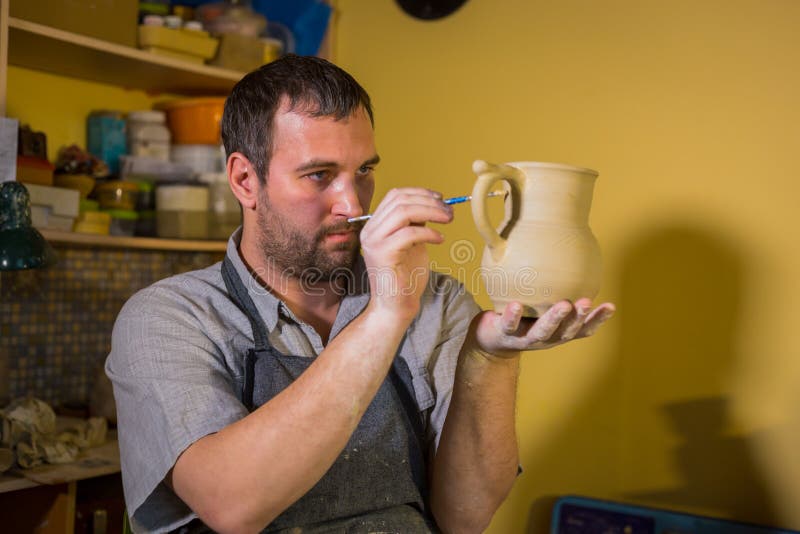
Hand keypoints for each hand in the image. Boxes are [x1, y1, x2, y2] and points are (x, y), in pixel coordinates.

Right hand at [359, 188, 452, 320]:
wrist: (396, 306)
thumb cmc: (406, 277)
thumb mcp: (413, 242)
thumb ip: (416, 223)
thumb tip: (432, 203)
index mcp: (375, 225)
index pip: (395, 195)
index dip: (420, 193)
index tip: (441, 199)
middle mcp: (370, 231)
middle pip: (399, 200)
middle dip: (429, 201)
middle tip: (449, 211)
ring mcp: (374, 242)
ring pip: (403, 212)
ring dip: (431, 212)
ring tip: (448, 220)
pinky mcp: (382, 254)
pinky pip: (409, 233)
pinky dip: (429, 233)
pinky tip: (440, 239)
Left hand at [469, 298, 615, 357]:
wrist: (491, 340)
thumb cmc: (522, 318)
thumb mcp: (541, 307)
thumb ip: (556, 292)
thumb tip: (572, 255)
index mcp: (558, 332)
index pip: (582, 329)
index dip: (597, 319)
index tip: (611, 306)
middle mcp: (546, 338)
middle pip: (565, 331)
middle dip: (577, 317)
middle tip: (586, 302)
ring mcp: (525, 338)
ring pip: (542, 331)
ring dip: (553, 319)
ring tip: (563, 304)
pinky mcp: (504, 334)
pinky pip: (509, 325)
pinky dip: (514, 316)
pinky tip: (517, 304)